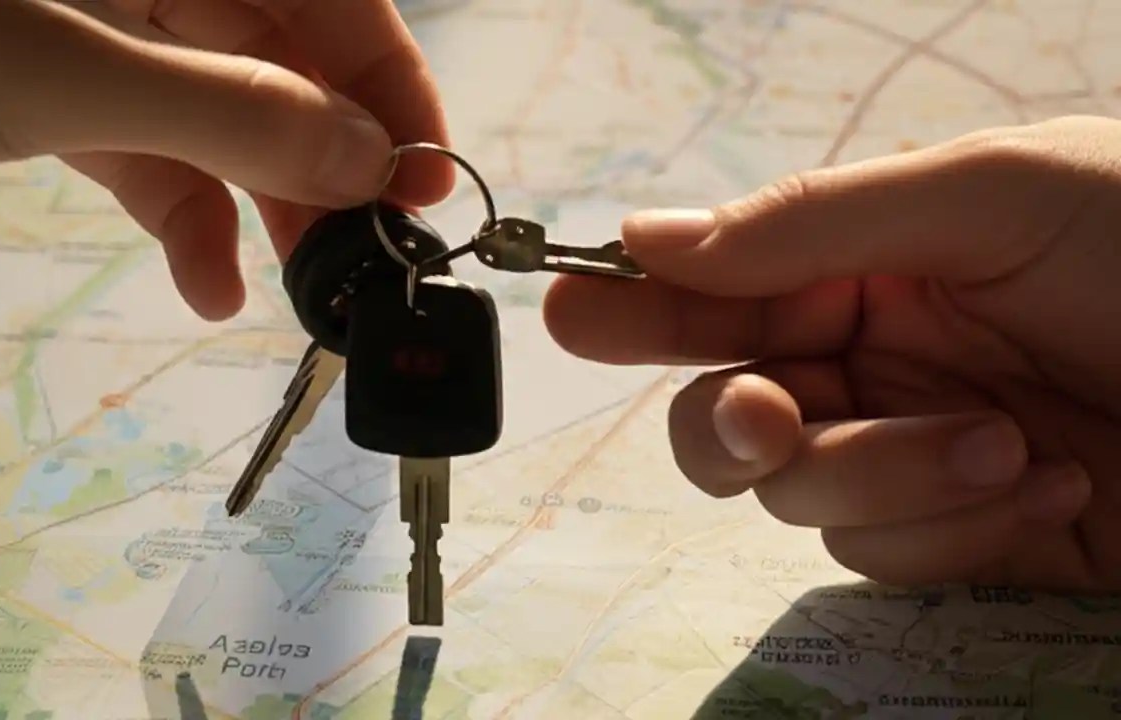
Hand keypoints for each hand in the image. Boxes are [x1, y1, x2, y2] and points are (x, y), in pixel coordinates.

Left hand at [0, 0, 451, 319]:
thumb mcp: (64, 73)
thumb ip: (231, 115)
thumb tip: (370, 163)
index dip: (392, 86)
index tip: (426, 187)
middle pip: (286, 63)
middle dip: (330, 168)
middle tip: (364, 267)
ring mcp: (105, 25)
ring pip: (223, 115)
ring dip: (262, 208)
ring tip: (299, 295)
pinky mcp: (57, 82)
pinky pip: (148, 146)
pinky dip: (180, 214)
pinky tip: (207, 285)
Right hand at [545, 115, 1120, 592]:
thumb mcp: (996, 193)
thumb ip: (815, 218)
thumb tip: (655, 237)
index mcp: (873, 263)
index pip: (722, 288)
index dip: (639, 304)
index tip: (569, 311)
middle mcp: (876, 362)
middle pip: (727, 414)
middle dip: (733, 424)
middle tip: (765, 418)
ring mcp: (913, 458)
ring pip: (803, 496)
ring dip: (891, 474)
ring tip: (1010, 443)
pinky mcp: (965, 542)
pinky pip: (888, 553)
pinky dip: (956, 524)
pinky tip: (1054, 482)